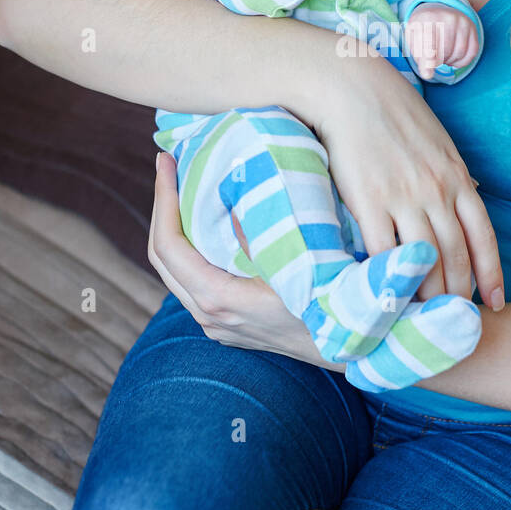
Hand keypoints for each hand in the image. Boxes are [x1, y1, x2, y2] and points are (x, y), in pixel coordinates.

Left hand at [148, 152, 343, 365]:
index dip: (163, 199)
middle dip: (162, 207)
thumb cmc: (328, 304)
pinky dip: (188, 248)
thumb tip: (231, 192)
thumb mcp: (296, 263)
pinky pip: (191, 282)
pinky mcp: (226, 323)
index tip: (166, 162)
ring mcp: (215, 324)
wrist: (349, 347)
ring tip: (182, 187)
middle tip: (168, 165)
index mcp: (218, 298)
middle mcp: (208, 315)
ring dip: (174, 227)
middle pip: (161, 257)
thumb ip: (259, 233)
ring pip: (174, 271)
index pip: (168, 245)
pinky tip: (202, 225)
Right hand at [313, 48, 504, 308]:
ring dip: (427, 295)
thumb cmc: (393, 111)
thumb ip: (453, 174)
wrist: (351, 88)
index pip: (483, 236)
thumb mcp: (438, 141)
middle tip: (456, 321)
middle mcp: (435, 190)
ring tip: (425, 319)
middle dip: (459, 294)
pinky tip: (388, 297)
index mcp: (456, 176)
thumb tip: (469, 198)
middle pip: (456, 256)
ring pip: (424, 260)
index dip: (492, 274)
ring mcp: (402, 197)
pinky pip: (382, 251)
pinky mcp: (367, 201)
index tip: (496, 302)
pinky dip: (388, 279)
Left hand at [404, 6, 479, 80]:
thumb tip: (428, 74)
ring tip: (443, 55)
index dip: (428, 60)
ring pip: (459, 53)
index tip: (427, 74)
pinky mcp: (472, 27)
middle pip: (445, 51)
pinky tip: (453, 56)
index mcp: (426, 19)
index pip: (429, 43)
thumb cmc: (422, 31)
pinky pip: (471, 52)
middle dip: (439, 61)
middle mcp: (446, 17)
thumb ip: (419, 57)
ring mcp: (461, 21)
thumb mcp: (413, 40)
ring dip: (450, 61)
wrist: (435, 12)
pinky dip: (462, 61)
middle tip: (433, 58)